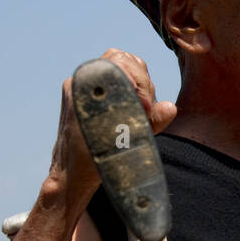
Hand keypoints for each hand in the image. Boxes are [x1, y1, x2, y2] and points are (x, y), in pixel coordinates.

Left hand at [48, 48, 177, 207]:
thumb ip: (150, 123)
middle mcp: (81, 83)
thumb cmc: (91, 163)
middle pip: (124, 63)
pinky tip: (137, 115)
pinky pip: (118, 85)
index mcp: (83, 86)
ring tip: (142, 115)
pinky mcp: (92, 99)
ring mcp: (86, 90)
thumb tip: (170, 108)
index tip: (145, 107)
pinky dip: (134, 95)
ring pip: (124, 72)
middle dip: (143, 84)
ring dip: (140, 91)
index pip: (119, 62)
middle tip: (146, 111)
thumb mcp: (125, 144)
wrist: (69, 178)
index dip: (139, 81)